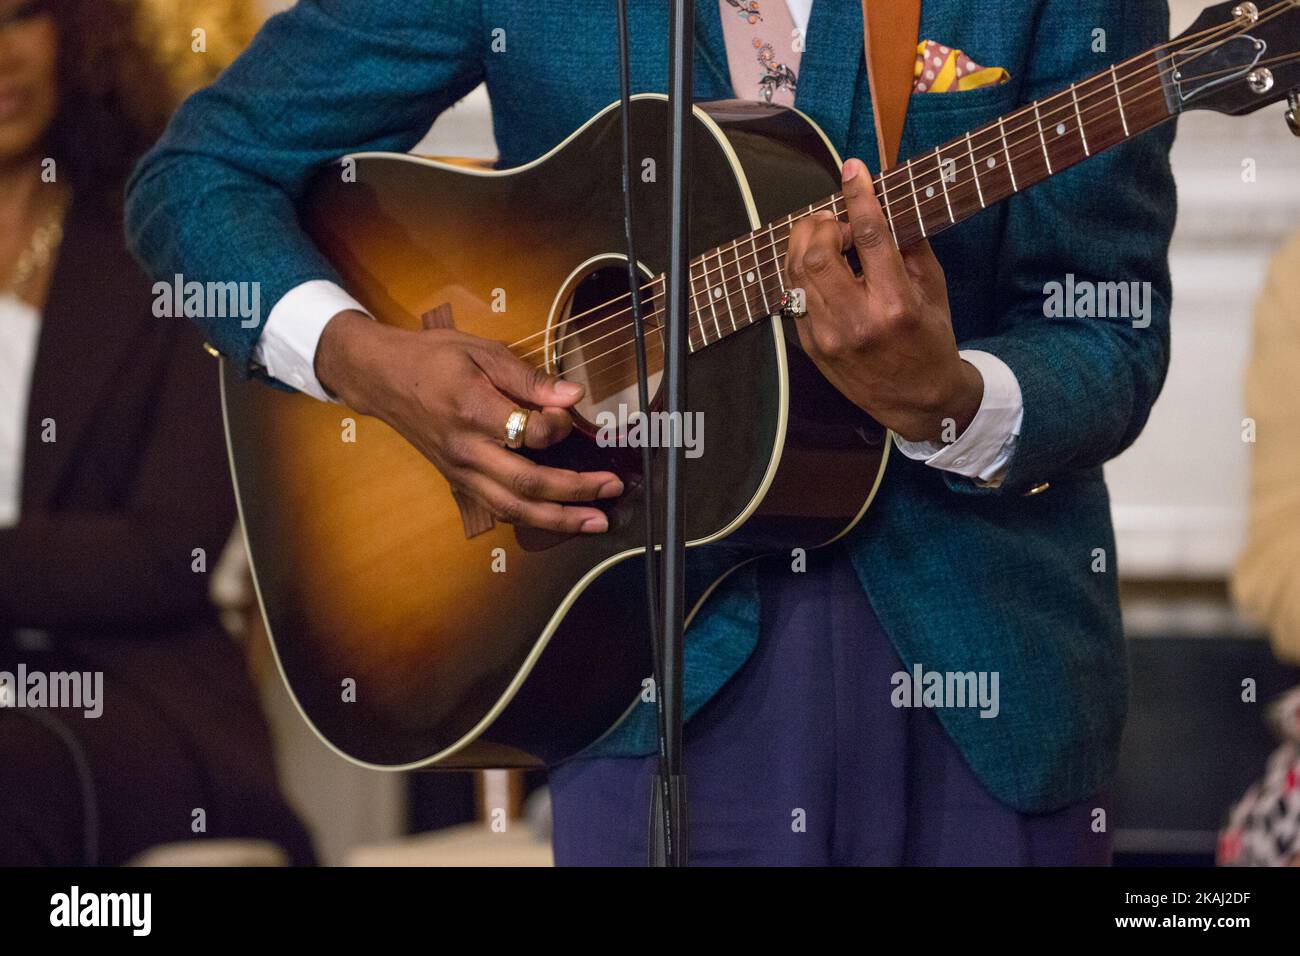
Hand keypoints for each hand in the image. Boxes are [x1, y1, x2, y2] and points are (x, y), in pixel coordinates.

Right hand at [314, 310, 621, 533]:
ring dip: (558, 519)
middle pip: (526, 484)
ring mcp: (460, 471)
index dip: (558, 428)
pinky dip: (532, 517)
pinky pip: (499, 507)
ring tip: (595, 522)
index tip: (571, 414)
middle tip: (612, 491)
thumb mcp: (482, 352)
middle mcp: (466, 449)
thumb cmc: (433, 358)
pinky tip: (560, 519)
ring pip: (513, 507)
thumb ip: (529, 378)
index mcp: (472, 410)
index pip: (527, 434)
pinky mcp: (458, 480)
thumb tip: (573, 394)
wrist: (380, 378)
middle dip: (574, 492)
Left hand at [785, 158, 982, 442]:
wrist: (917, 400)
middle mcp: (857, 321)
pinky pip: (793, 296)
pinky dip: (801, 272)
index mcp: (895, 304)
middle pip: (818, 252)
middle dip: (822, 223)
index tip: (853, 169)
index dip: (858, 196)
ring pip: (797, 273)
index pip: (870, 236)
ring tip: (824, 236)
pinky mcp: (812, 347)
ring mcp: (829, 337)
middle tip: (836, 219)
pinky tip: (817, 265)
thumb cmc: (930, 339)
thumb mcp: (933, 289)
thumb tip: (885, 202)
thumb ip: (910, 245)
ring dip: (805, 243)